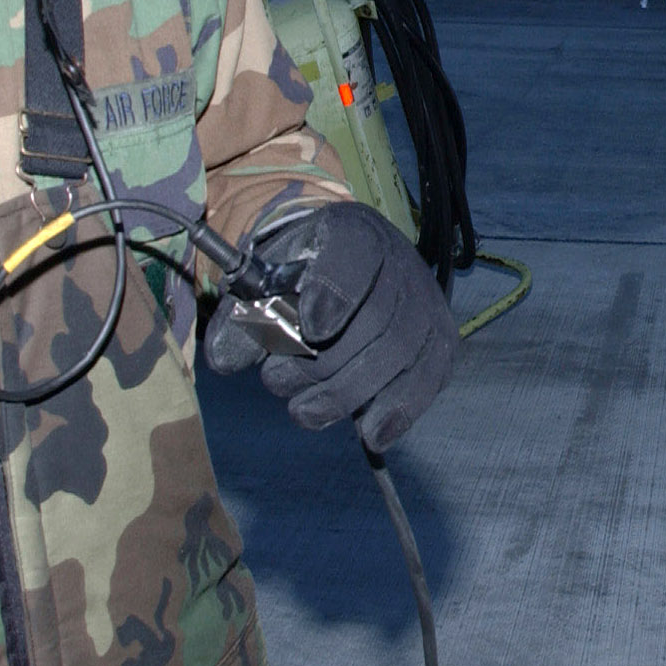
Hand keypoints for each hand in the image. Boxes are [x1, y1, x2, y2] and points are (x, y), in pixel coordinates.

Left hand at [218, 204, 458, 450]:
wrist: (354, 266)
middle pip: (375, 317)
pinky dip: (400, 410)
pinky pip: (429, 377)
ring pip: (399, 351)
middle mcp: (398, 260)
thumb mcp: (266, 281)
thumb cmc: (301, 276)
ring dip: (347, 393)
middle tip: (276, 383)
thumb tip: (225, 360)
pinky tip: (372, 434)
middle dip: (322, 364)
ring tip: (304, 411)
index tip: (307, 329)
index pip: (352, 253)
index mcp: (350, 230)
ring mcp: (424, 300)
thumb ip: (242, 317)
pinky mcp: (439, 339)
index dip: (333, 293)